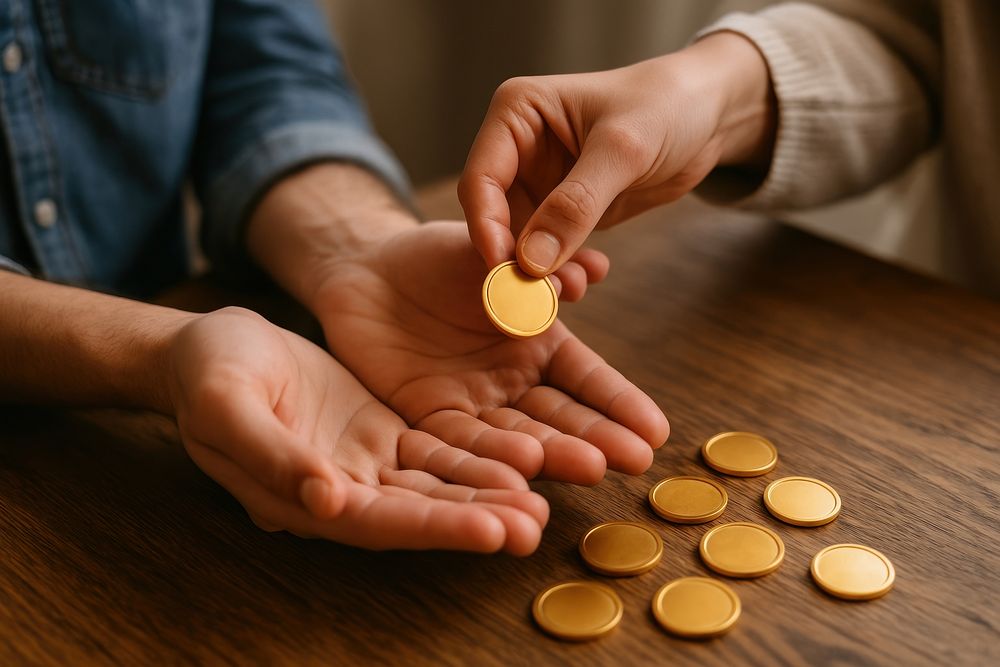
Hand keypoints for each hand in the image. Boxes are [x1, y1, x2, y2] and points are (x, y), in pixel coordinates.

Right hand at [167, 307, 547, 553]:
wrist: (213, 347)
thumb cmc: (208, 373)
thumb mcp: (227, 405)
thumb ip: (272, 455)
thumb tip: (323, 501)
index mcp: (300, 497)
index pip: (377, 521)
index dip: (434, 528)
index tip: (490, 530)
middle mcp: (342, 491)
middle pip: (418, 513)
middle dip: (476, 520)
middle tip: (535, 527)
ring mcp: (365, 462)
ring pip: (435, 484)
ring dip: (486, 493)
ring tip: (541, 503)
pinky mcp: (382, 432)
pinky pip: (436, 448)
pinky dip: (475, 456)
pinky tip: (519, 458)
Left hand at [309, 222, 668, 485]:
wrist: (370, 270)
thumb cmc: (439, 256)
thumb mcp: (492, 254)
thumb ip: (535, 273)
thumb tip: (592, 270)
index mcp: (538, 342)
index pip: (586, 378)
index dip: (619, 402)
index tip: (656, 430)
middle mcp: (512, 381)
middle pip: (558, 416)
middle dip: (597, 437)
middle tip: (636, 460)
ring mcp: (472, 403)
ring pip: (515, 436)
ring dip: (551, 454)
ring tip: (590, 469)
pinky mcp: (427, 417)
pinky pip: (457, 442)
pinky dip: (485, 461)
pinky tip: (518, 476)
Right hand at [458, 32, 775, 274]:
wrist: (710, 115)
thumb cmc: (667, 105)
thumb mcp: (622, 150)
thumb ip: (576, 203)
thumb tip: (531, 260)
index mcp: (516, 113)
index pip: (481, 179)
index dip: (486, 226)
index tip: (502, 268)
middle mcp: (518, 148)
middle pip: (495, 216)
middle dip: (513, 258)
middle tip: (536, 296)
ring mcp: (539, 181)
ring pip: (520, 240)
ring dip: (539, 271)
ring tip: (571, 290)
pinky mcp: (562, 209)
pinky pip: (549, 249)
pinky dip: (562, 269)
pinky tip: (586, 278)